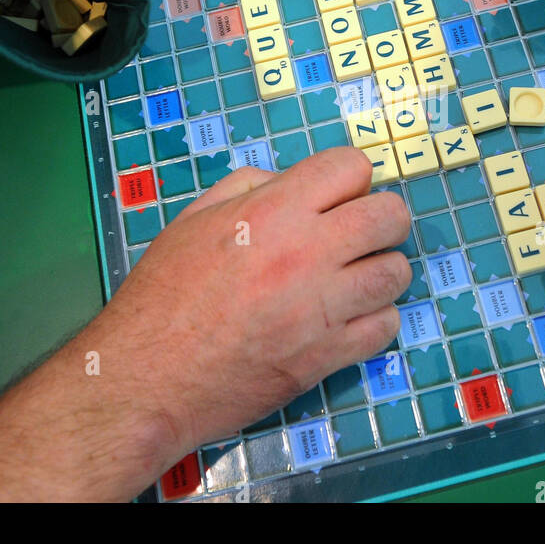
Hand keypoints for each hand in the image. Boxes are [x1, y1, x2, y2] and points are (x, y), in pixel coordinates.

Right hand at [105, 146, 410, 452]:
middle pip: (390, 216)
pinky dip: (375, 320)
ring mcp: (322, 307)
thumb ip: (247, 188)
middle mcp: (306, 252)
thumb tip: (290, 183)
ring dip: (381, 271)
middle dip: (380, 219)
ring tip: (356, 280)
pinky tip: (349, 319)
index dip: (348, 178)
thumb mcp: (192, 221)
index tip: (336, 198)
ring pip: (396, 272)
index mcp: (272, 212)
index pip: (351, 166)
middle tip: (358, 236)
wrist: (148, 377)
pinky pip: (385, 326)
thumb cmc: (162, 298)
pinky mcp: (328, 355)